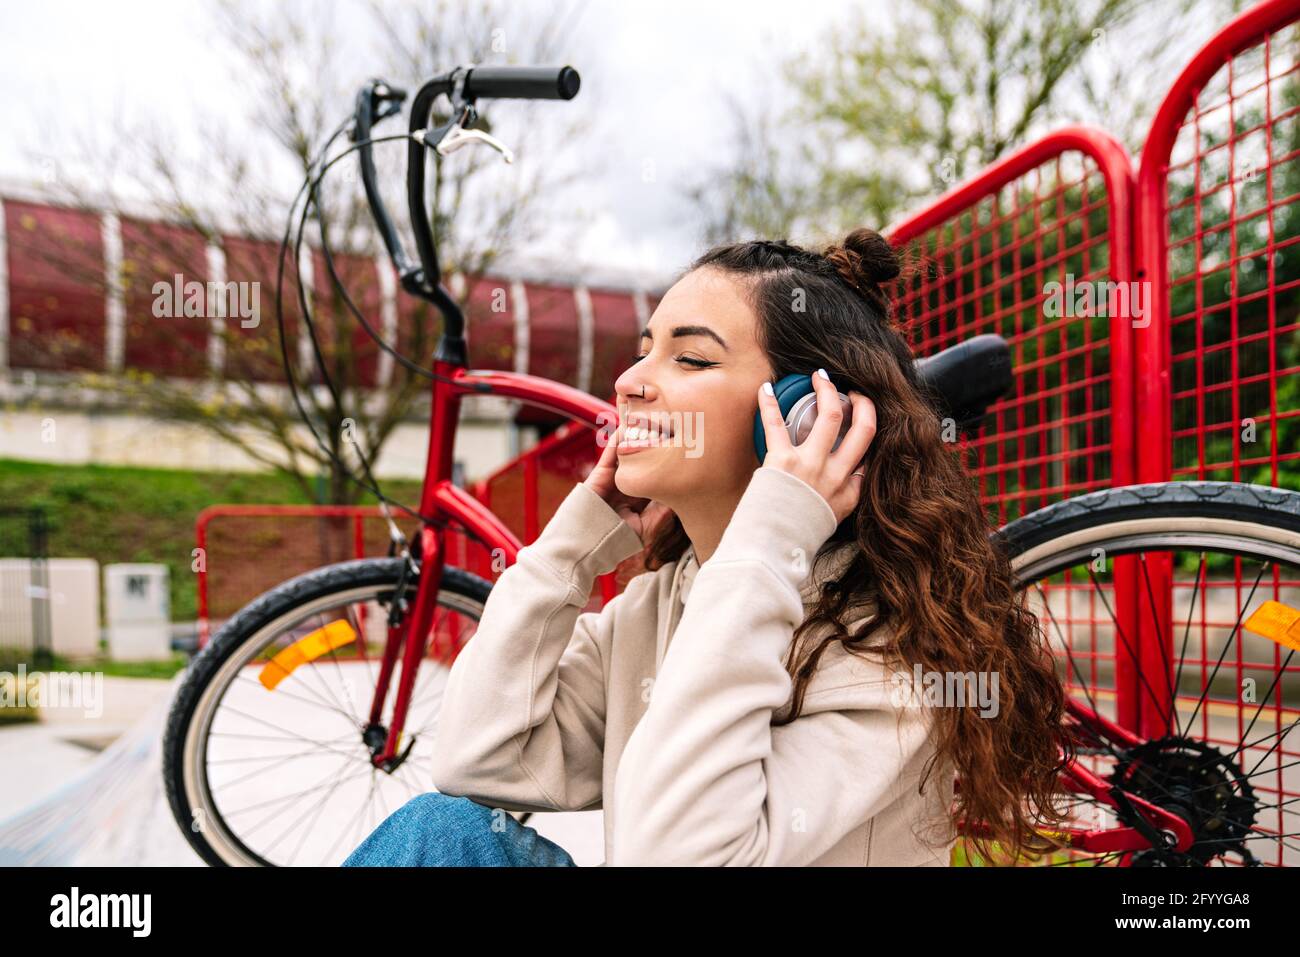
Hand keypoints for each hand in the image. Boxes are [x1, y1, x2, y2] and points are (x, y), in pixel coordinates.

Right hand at [584, 423, 672, 543]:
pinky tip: (627, 426)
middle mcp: (627, 484)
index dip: (667, 461)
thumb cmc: (615, 540)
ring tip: (650, 421)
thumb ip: (661, 513)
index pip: (656, 474)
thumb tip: (678, 496)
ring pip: (627, 453)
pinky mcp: (600, 474)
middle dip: (654, 445)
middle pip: (643, 459)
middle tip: (669, 429)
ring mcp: (613, 478)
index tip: (683, 448)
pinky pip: (610, 453)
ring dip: (636, 438)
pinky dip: (617, 439)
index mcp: (639, 496)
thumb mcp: (646, 528)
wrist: (586, 544)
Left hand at [755, 369, 876, 523]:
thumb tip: (852, 478)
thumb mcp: (834, 519)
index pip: (868, 455)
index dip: (866, 435)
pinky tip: (766, 388)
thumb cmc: (798, 536)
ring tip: (821, 377)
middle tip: (854, 392)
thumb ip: (845, 497)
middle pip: (863, 428)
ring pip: (830, 415)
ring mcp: (811, 465)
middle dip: (862, 404)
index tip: (860, 422)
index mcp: (849, 491)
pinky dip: (770, 403)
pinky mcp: (782, 460)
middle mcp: (835, 474)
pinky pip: (777, 423)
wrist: (773, 549)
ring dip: (826, 390)